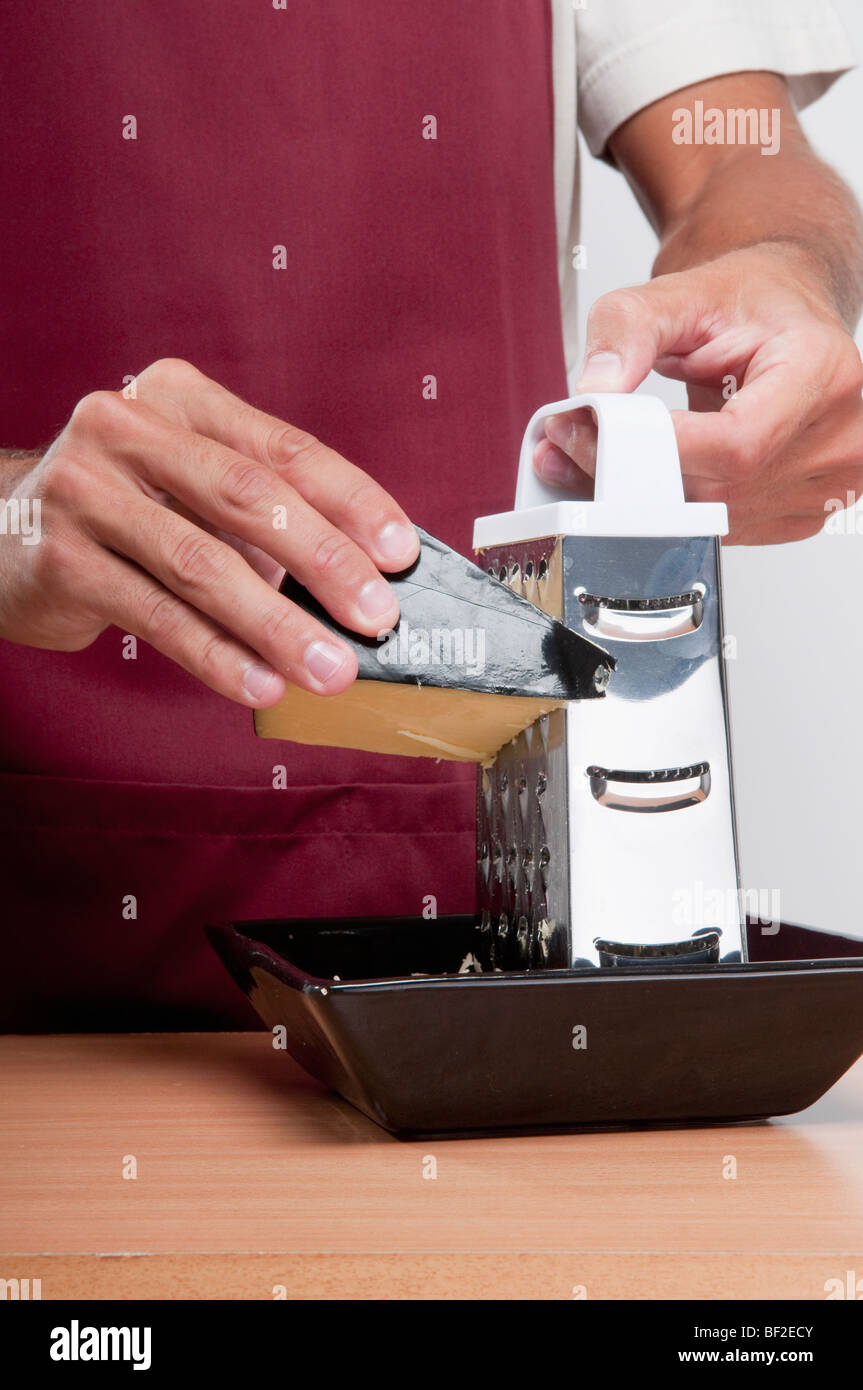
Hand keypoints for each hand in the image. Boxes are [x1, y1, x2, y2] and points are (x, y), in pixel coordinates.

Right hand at [0, 358, 418, 702]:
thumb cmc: (125, 509)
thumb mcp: (190, 487)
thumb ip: (263, 518)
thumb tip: (361, 583)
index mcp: (180, 399)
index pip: (284, 449)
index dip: (351, 501)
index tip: (401, 553)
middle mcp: (127, 428)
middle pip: (246, 497)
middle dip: (324, 562)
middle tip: (377, 617)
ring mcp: (86, 489)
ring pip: (201, 563)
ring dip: (276, 624)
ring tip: (329, 668)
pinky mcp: (62, 556)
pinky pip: (156, 613)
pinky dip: (215, 654)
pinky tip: (259, 683)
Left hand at [533, 245, 862, 543]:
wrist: (782, 314)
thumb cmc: (750, 302)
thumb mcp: (682, 292)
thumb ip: (629, 330)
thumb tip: (596, 389)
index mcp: (822, 370)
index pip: (737, 443)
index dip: (658, 450)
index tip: (599, 429)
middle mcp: (839, 432)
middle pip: (720, 489)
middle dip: (632, 473)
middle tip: (574, 437)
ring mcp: (828, 481)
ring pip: (715, 519)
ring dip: (643, 497)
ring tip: (603, 451)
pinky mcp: (804, 512)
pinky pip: (725, 530)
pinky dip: (674, 510)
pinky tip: (648, 478)